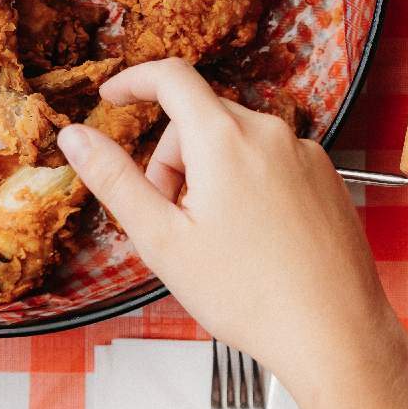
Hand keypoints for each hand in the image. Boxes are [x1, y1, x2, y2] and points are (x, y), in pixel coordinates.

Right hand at [56, 59, 395, 388]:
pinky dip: (249, 184)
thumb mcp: (162, 240)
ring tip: (216, 239)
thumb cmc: (249, 294)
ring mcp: (305, 154)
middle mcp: (271, 133)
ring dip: (211, 174)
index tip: (113, 98)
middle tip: (171, 220)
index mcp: (225, 140)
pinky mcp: (326, 177)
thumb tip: (75, 137)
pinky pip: (273, 161)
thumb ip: (114, 179)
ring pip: (238, 142)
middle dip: (174, 158)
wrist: (333, 331)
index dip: (134, 81)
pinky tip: (254, 240)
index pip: (172, 77)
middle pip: (202, 118)